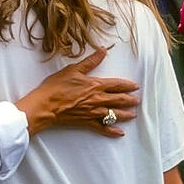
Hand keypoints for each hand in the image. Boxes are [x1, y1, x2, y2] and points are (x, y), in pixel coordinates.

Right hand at [16, 45, 140, 137]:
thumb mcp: (73, 69)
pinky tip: (120, 133)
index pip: (116, 84)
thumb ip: (90, 61)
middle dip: (130, 100)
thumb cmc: (56, 86)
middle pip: (119, 100)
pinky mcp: (87, 122)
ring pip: (114, 114)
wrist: (46, 105)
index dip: (127, 85)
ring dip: (126, 114)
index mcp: (95, 85)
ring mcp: (93, 112)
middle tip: (138, 100)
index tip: (135, 86)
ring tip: (133, 114)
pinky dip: (112, 131)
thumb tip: (103, 50)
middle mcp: (98, 99)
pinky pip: (103, 128)